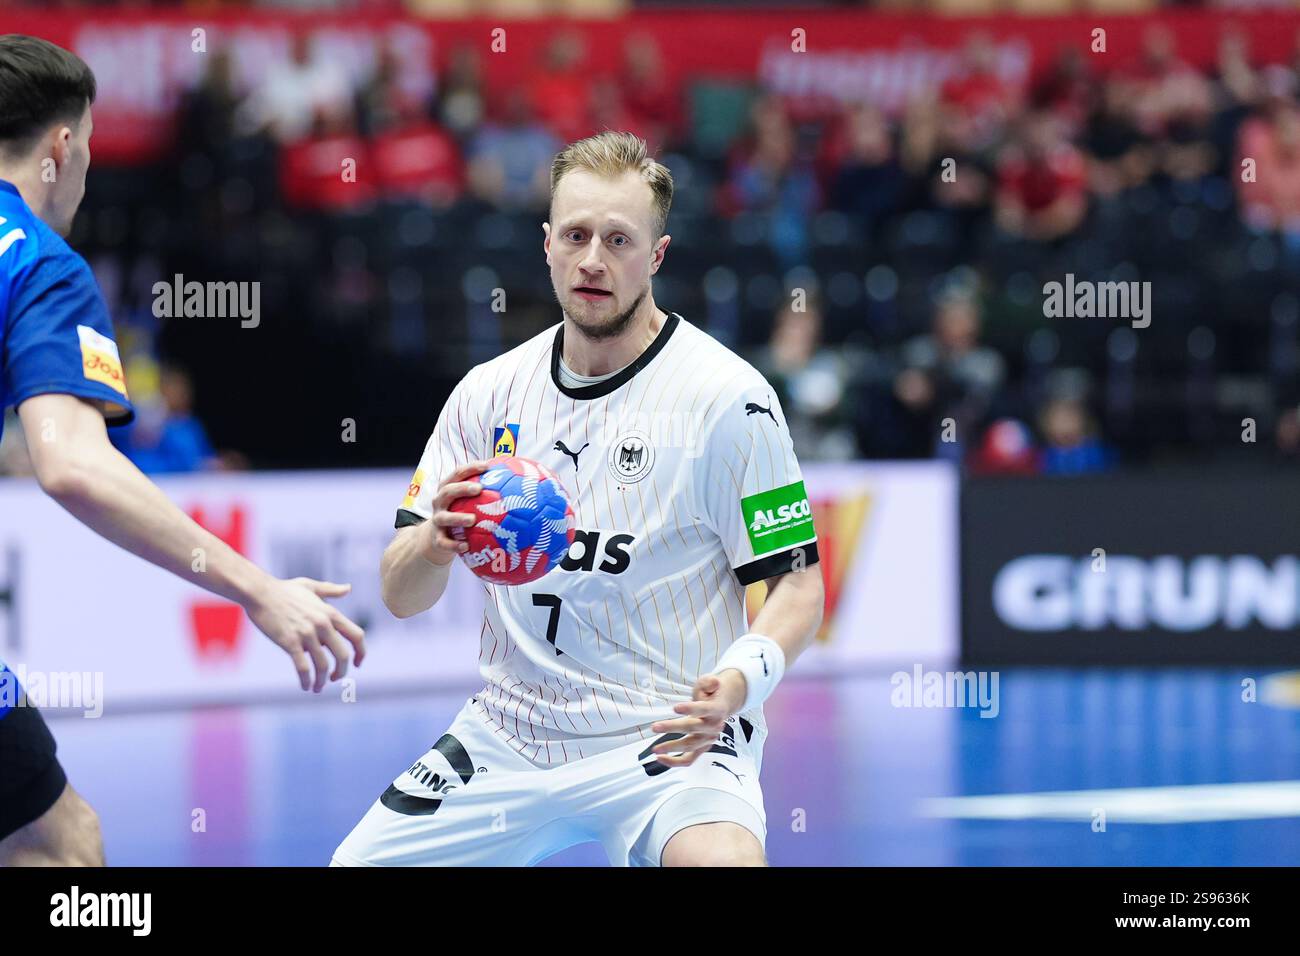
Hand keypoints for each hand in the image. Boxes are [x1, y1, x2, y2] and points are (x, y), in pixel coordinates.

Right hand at [245, 577, 366, 692]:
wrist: (259, 593)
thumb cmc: (283, 589)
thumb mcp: (311, 586)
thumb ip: (331, 590)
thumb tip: (348, 588)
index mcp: (331, 613)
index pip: (357, 635)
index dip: (361, 652)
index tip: (357, 663)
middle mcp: (323, 624)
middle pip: (343, 655)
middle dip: (341, 672)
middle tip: (335, 678)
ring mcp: (307, 634)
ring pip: (323, 666)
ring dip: (322, 681)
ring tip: (318, 687)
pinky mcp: (290, 642)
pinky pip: (303, 668)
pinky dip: (306, 681)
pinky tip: (305, 686)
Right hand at [420, 460, 492, 565]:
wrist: (437, 536)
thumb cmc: (459, 512)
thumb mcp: (467, 500)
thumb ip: (486, 490)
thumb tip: (517, 479)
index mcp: (448, 488)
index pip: (457, 474)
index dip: (470, 468)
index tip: (487, 466)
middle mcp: (440, 502)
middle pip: (447, 491)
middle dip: (462, 489)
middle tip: (478, 489)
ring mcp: (438, 520)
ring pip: (444, 518)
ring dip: (457, 518)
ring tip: (472, 520)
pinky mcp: (437, 539)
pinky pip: (444, 542)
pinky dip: (454, 545)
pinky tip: (466, 546)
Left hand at [648, 670, 747, 767]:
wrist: (721, 706)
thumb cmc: (711, 694)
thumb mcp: (710, 683)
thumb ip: (709, 682)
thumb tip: (714, 682)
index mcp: (716, 709)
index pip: (704, 709)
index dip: (691, 709)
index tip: (675, 708)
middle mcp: (714, 726)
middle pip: (693, 728)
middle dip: (672, 728)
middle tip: (654, 727)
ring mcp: (708, 739)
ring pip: (690, 746)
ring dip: (672, 748)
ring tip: (655, 749)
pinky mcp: (702, 748)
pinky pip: (689, 759)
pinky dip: (675, 762)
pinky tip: (660, 758)